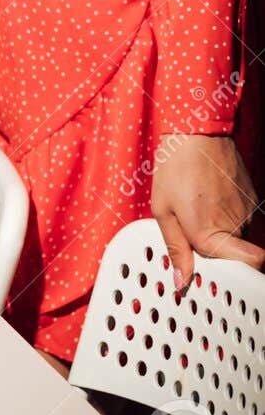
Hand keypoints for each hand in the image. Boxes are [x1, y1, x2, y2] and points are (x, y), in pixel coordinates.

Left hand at [151, 132, 264, 291]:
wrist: (198, 131)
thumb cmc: (176, 167)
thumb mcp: (163, 209)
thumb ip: (174, 248)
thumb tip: (181, 282)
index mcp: (211, 234)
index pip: (248, 269)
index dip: (231, 277)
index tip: (211, 274)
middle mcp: (235, 227)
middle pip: (231, 256)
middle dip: (213, 251)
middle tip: (191, 229)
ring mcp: (247, 212)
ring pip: (235, 237)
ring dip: (218, 230)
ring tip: (197, 207)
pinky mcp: (252, 199)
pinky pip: (240, 219)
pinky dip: (226, 215)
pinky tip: (208, 199)